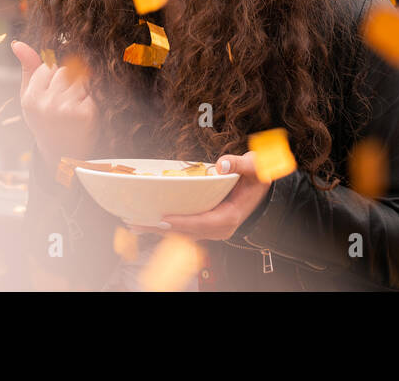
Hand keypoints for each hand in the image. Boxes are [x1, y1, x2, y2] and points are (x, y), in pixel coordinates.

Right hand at [15, 40, 97, 166]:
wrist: (62, 155)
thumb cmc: (45, 120)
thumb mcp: (30, 98)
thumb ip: (27, 69)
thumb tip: (17, 43)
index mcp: (31, 98)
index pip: (48, 67)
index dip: (54, 77)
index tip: (54, 93)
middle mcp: (47, 103)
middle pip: (65, 70)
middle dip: (69, 81)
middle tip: (65, 102)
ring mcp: (67, 109)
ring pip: (81, 78)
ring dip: (81, 89)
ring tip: (74, 106)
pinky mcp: (86, 114)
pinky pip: (93, 92)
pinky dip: (91, 100)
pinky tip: (84, 114)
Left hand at [127, 152, 272, 239]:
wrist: (263, 187)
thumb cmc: (258, 176)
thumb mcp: (255, 166)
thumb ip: (240, 164)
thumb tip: (222, 164)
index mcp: (231, 216)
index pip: (203, 223)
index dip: (183, 222)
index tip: (164, 219)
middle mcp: (221, 228)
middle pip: (188, 232)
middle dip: (162, 228)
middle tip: (136, 222)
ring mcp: (214, 229)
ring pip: (184, 233)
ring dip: (161, 229)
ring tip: (136, 223)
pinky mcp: (208, 226)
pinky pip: (186, 229)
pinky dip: (168, 226)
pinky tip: (150, 222)